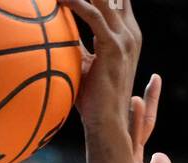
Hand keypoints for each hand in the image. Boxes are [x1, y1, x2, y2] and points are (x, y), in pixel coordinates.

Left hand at [61, 0, 140, 135]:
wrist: (107, 124)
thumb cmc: (94, 100)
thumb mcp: (85, 65)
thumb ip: (78, 45)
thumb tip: (58, 33)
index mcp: (127, 34)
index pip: (117, 0)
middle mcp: (129, 32)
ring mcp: (124, 38)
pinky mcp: (113, 47)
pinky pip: (93, 15)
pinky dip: (76, 4)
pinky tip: (60, 1)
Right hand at [129, 73, 171, 162]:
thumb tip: (163, 157)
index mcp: (129, 160)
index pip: (143, 125)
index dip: (150, 103)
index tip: (156, 79)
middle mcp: (122, 157)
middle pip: (135, 118)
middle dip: (144, 95)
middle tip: (151, 74)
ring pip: (127, 126)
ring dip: (136, 104)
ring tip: (142, 85)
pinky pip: (125, 139)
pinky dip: (130, 119)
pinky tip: (136, 101)